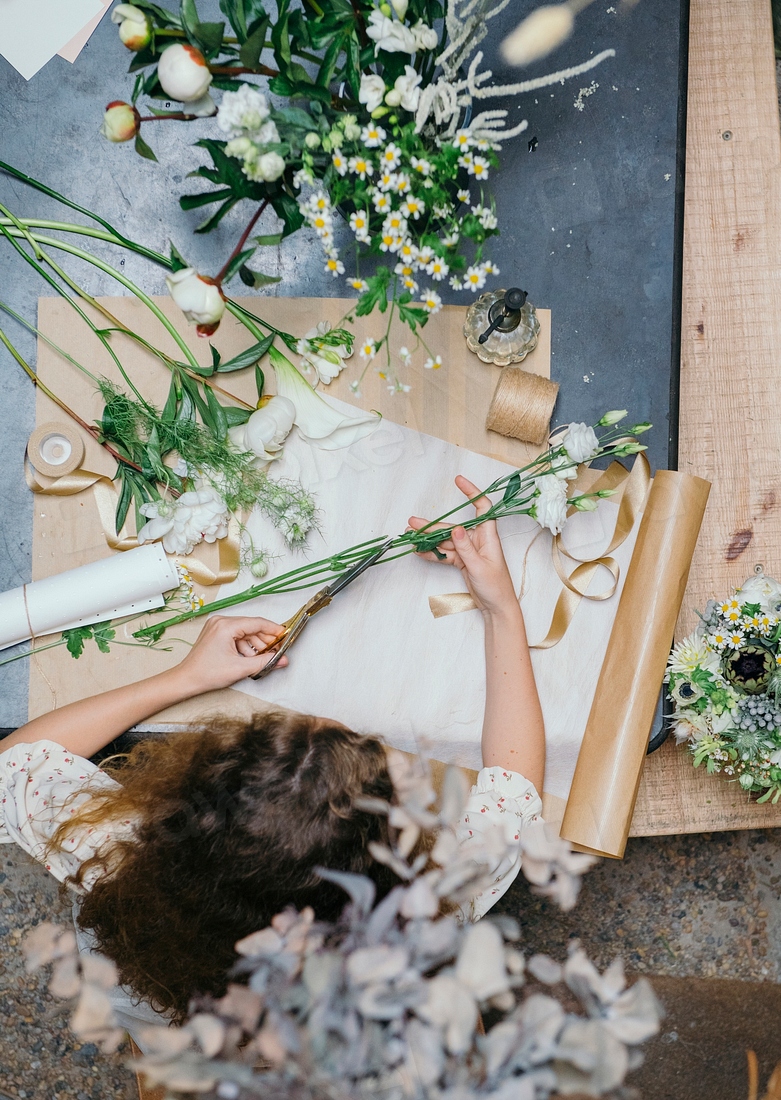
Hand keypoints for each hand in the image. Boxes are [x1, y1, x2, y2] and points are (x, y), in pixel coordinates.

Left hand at [174, 615, 287, 693]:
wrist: (187, 679)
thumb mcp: (240, 668)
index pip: (257, 623)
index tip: (285, 635)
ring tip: (262, 658)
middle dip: (265, 640)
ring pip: (245, 632)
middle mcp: (221, 621)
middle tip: (277, 651)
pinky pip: (237, 635)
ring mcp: (217, 626)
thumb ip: (265, 662)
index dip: (273, 630)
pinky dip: (245, 646)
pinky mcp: (216, 633)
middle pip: (252, 627)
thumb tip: (282, 659)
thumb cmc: (207, 673)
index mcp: (225, 626)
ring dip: (255, 645)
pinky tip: (250, 657)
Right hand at [408, 475, 518, 617]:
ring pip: (446, 541)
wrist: (497, 607)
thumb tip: (456, 529)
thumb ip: (466, 548)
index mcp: (488, 536)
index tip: (458, 481)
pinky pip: (445, 553)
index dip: (472, 493)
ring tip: (411, 538)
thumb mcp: (479, 566)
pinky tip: (419, 551)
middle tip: (413, 524)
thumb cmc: (496, 586)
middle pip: (453, 528)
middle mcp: (478, 540)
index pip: (482, 507)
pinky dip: (433, 553)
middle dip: (433, 526)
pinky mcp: (462, 561)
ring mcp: (469, 550)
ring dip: (429, 540)